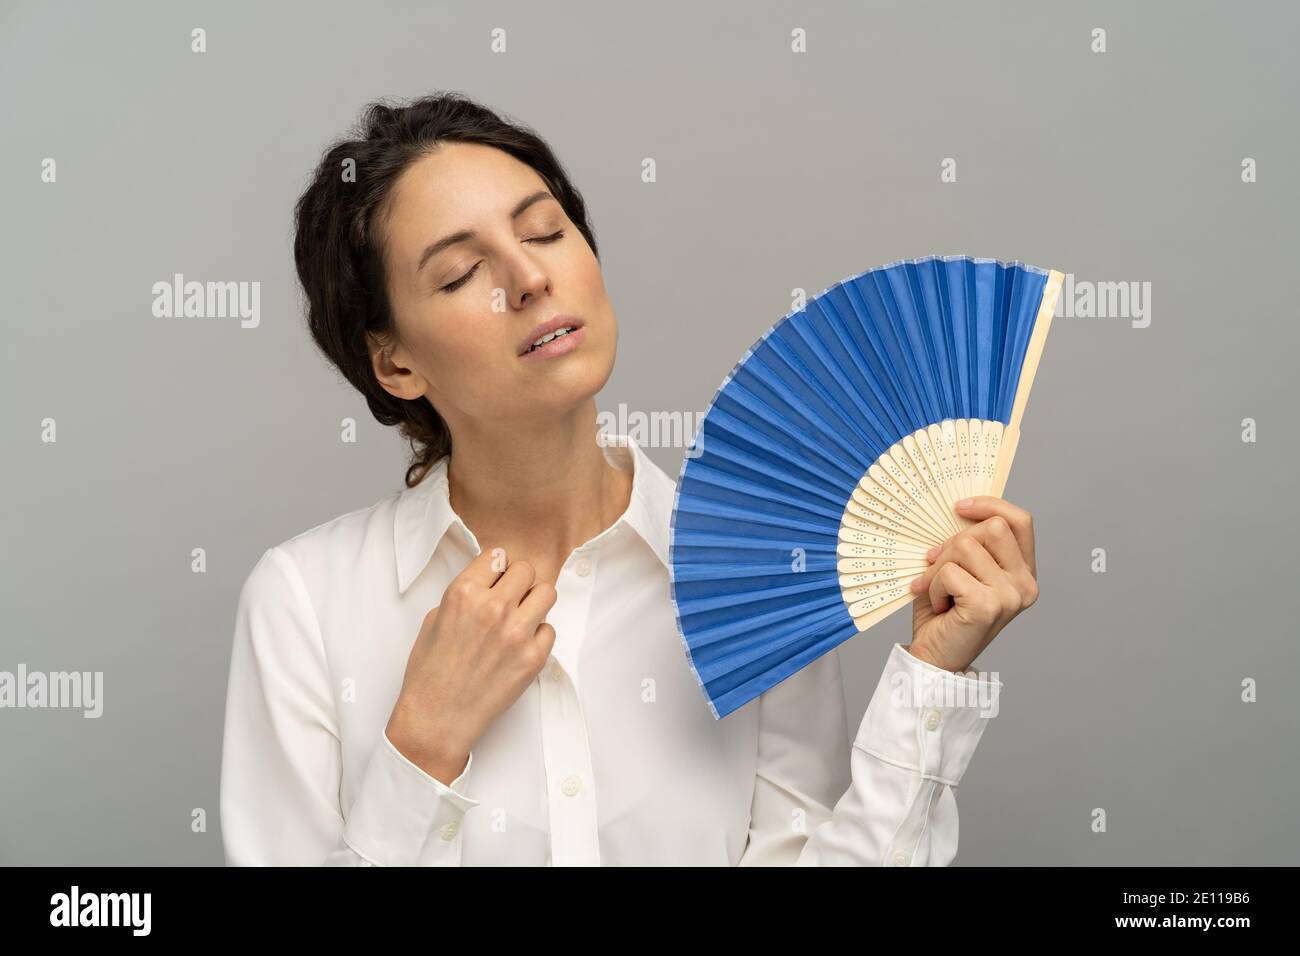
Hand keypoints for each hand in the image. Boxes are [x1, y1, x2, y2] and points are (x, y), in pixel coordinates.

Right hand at [385, 547, 556, 783]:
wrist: (437, 718)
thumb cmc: (430, 673)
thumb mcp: (434, 620)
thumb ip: (464, 597)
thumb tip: (487, 585)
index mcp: (463, 593)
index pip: (496, 556)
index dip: (496, 569)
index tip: (496, 579)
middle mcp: (492, 608)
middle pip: (526, 569)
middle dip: (518, 582)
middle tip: (510, 599)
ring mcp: (516, 632)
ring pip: (547, 592)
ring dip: (535, 602)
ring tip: (522, 617)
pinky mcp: (533, 657)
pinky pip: (550, 629)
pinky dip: (539, 635)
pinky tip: (521, 646)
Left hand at [906, 496, 1038, 673]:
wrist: (934, 658)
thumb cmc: (944, 613)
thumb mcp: (960, 569)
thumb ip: (968, 543)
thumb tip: (957, 509)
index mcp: (1023, 571)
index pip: (1021, 521)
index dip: (990, 505)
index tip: (959, 508)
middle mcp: (1025, 584)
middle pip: (991, 528)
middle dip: (953, 542)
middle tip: (935, 567)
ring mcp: (1011, 596)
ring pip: (966, 547)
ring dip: (939, 568)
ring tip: (938, 591)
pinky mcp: (989, 606)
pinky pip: (950, 572)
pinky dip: (934, 585)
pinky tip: (939, 604)